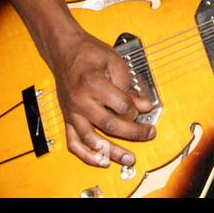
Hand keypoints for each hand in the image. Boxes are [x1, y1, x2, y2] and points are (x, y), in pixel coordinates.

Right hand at [47, 28, 155, 169]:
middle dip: (133, 133)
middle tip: (149, 134)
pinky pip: (74, 143)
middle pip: (109, 124)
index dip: (135, 109)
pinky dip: (86, 155)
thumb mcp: (114, 61)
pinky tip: (101, 161)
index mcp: (92, 82)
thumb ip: (129, 85)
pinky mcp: (68, 119)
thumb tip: (145, 106)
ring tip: (128, 159)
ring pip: (91, 139)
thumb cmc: (88, 54)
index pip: (121, 105)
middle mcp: (80, 100)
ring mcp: (72, 112)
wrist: (64, 51)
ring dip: (111, 152)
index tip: (142, 107)